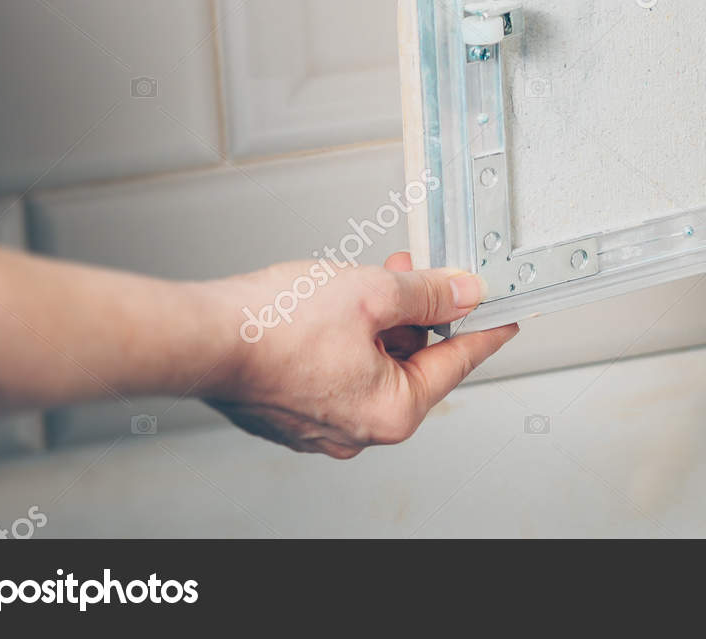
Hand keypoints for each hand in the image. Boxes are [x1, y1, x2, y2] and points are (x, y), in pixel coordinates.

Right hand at [205, 251, 516, 457]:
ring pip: (372, 365)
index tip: (504, 320)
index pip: (456, 364)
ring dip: (377, 322)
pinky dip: (345, 339)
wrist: (201, 336)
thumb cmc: (272, 327)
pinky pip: (337, 372)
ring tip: (362, 281)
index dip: (483, 331)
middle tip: (414, 274)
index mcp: (390, 412)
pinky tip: (331, 307)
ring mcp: (320, 425)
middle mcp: (357, 430)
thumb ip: (427, 294)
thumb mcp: (372, 293)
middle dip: (415, 314)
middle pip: (411, 363)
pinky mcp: (291, 411)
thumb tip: (463, 293)